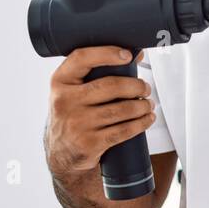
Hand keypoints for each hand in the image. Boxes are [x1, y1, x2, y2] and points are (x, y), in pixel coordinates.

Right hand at [45, 46, 153, 176]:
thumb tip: (135, 54)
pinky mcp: (89, 143)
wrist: (60, 154)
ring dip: (142, 106)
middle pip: (110, 86)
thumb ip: (97, 72)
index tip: (127, 55)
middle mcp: (65, 101)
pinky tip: (147, 119)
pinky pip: (123, 130)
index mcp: (60, 82)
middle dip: (136, 86)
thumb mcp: (73, 92)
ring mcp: (77, 123)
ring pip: (121, 110)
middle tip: (145, 88)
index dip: (106, 53)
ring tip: (148, 104)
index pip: (81, 58)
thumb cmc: (72, 116)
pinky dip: (141, 123)